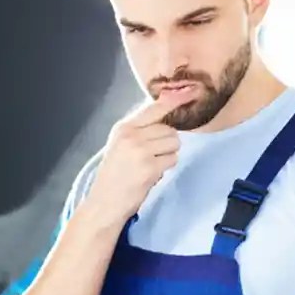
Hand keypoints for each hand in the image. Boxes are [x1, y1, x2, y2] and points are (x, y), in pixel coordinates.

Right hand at [81, 92, 196, 227]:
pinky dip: (166, 167)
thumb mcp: (120, 145)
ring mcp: (141, 150)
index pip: (154, 108)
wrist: (104, 202)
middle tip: (151, 156)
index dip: (174, 100)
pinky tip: (150, 174)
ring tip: (151, 165)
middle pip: (169, 128)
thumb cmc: (113, 175)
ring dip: (168, 155)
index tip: (190, 92)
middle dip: (167, 142)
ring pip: (174, 142)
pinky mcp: (150, 166)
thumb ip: (140, 129)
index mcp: (123, 128)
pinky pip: (173, 159)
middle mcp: (131, 135)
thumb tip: (166, 111)